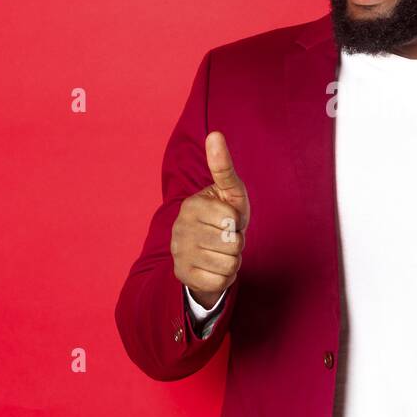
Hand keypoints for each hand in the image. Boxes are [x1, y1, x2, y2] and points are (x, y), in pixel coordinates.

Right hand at [171, 131, 248, 307]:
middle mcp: (179, 229)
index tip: (227, 220)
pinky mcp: (183, 275)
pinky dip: (226, 277)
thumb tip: (215, 134)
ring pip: (229, 264)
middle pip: (232, 244)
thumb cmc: (224, 215)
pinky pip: (221, 282)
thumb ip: (223, 166)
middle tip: (225, 238)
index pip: (232, 220)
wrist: (207, 249)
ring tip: (221, 251)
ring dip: (233, 260)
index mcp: (191, 206)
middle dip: (237, 243)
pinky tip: (215, 267)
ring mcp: (179, 253)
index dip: (238, 222)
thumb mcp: (229, 191)